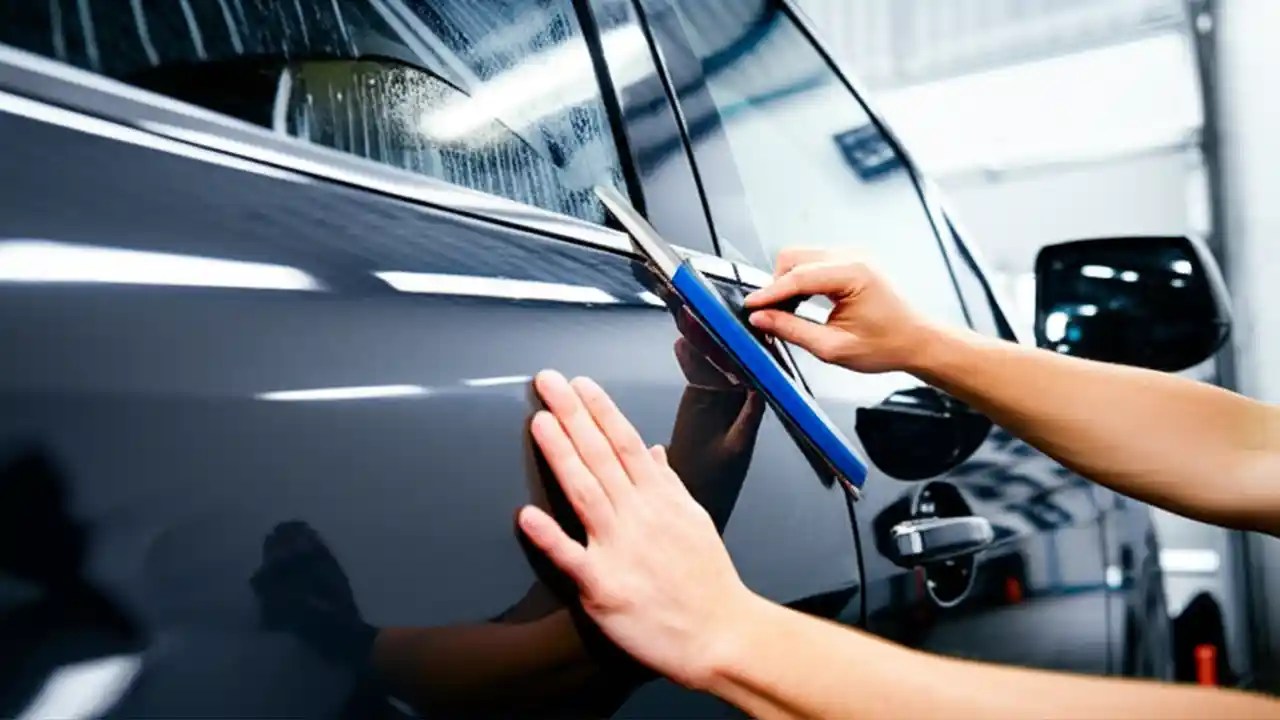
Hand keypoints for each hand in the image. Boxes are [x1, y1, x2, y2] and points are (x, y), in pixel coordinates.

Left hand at [518, 370, 757, 689]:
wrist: (723, 637)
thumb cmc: (707, 581)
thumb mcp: (694, 520)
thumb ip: (668, 484)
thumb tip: (653, 450)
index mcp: (661, 499)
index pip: (626, 443)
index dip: (600, 411)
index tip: (579, 383)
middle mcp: (641, 516)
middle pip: (601, 457)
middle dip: (573, 415)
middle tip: (548, 382)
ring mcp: (622, 550)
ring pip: (586, 493)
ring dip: (562, 455)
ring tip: (540, 421)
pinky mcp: (605, 588)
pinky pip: (572, 558)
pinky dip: (550, 537)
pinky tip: (527, 515)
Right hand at [744, 248, 936, 373]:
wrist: (916, 340)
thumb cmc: (886, 345)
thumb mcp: (833, 348)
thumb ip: (793, 331)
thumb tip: (761, 319)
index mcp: (854, 273)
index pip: (798, 276)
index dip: (769, 293)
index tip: (750, 307)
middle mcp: (853, 256)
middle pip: (794, 257)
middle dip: (777, 284)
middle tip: (771, 314)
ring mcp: (852, 255)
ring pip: (801, 257)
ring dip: (788, 282)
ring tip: (788, 311)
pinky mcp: (850, 260)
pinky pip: (813, 261)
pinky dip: (801, 280)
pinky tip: (802, 303)